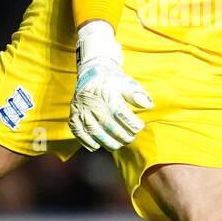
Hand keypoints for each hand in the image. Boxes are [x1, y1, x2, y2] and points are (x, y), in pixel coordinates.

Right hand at [69, 21, 153, 151]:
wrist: (91, 75)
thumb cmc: (112, 82)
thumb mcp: (126, 83)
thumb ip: (137, 94)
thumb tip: (148, 106)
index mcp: (108, 96)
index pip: (124, 116)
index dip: (134, 125)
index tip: (139, 127)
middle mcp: (94, 105)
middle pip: (111, 128)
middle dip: (124, 137)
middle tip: (130, 138)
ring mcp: (82, 113)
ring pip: (97, 135)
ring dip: (110, 143)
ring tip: (118, 144)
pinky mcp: (73, 118)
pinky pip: (81, 135)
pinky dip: (90, 143)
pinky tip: (99, 144)